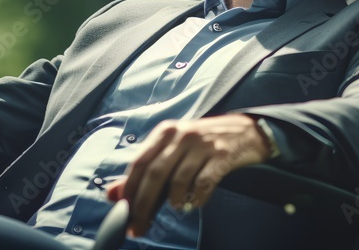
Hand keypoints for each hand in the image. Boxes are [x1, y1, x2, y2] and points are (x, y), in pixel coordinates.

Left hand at [106, 114, 271, 236]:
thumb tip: (112, 194)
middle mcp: (181, 135)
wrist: (246, 132)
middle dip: (143, 204)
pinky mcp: (222, 156)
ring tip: (176, 207)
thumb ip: (144, 172)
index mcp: (165, 132)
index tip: (123, 213)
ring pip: (178, 180)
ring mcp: (203, 145)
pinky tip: (194, 202)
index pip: (139, 162)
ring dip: (173, 201)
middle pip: (155, 174)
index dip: (129, 190)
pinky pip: (203, 184)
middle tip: (138, 226)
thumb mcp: (172, 150)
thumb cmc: (203, 144)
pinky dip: (195, 199)